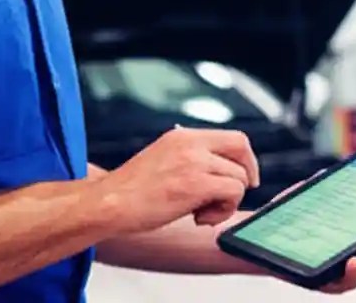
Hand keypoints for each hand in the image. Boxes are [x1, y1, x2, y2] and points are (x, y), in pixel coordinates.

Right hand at [95, 127, 259, 234]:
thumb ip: (191, 159)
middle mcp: (190, 143)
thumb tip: (222, 172)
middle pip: (241, 148)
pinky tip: (200, 218)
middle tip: (233, 196)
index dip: (245, 158)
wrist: (109, 203)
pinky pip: (232, 192)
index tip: (244, 177)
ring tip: (201, 213)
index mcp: (183, 137)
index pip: (232, 137)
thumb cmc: (131, 191)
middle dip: (246, 175)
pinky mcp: (196, 184)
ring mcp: (194, 162)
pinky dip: (223, 210)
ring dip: (226, 201)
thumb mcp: (164, 160)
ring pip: (238, 177)